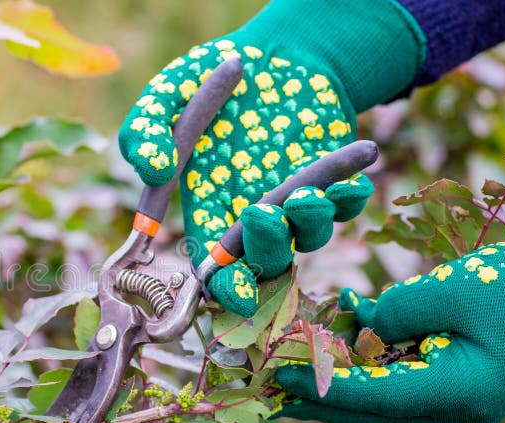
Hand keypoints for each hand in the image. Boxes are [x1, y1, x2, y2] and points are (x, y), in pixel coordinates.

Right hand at [118, 24, 372, 316]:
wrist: (272, 49)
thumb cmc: (210, 76)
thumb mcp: (164, 96)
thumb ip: (145, 132)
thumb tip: (153, 171)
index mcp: (208, 205)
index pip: (214, 265)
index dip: (223, 286)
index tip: (235, 291)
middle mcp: (252, 212)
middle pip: (264, 261)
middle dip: (268, 249)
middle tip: (264, 213)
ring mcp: (293, 199)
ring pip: (308, 237)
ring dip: (310, 221)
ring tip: (310, 191)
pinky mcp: (331, 180)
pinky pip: (346, 205)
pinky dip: (351, 195)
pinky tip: (358, 162)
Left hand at [274, 240, 504, 422]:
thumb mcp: (453, 289)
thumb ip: (398, 311)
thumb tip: (360, 325)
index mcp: (459, 392)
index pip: (374, 398)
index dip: (321, 387)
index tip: (279, 377)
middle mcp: (454, 405)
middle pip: (371, 411)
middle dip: (318, 401)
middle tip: (270, 394)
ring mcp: (455, 396)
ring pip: (380, 400)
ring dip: (335, 386)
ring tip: (289, 378)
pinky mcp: (452, 380)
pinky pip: (397, 380)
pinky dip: (363, 367)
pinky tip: (335, 348)